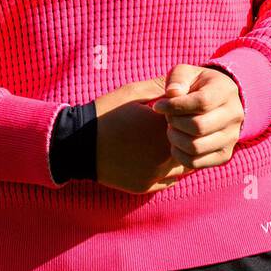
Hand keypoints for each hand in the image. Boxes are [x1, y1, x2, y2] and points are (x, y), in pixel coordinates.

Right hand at [94, 77, 191, 193]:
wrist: (79, 143)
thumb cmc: (106, 113)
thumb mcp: (133, 93)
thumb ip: (161, 87)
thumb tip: (182, 84)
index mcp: (163, 127)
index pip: (192, 121)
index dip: (186, 116)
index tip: (175, 113)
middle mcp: (164, 153)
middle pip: (191, 145)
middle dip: (186, 137)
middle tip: (172, 129)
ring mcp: (156, 173)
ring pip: (183, 166)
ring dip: (179, 155)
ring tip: (163, 144)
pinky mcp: (146, 187)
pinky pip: (169, 181)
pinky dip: (167, 171)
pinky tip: (155, 159)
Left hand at [152, 64, 243, 169]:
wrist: (216, 102)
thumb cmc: (195, 85)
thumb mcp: (185, 73)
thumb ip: (177, 79)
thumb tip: (172, 93)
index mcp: (226, 91)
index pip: (201, 102)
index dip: (175, 105)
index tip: (158, 106)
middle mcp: (234, 115)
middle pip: (198, 126)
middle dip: (175, 122)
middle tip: (167, 117)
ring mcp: (232, 138)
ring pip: (196, 147)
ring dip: (175, 139)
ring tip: (171, 128)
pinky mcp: (224, 155)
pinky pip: (195, 163)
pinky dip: (179, 154)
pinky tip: (176, 142)